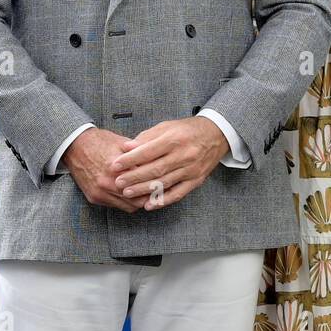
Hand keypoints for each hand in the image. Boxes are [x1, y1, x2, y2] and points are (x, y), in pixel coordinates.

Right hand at [62, 127, 151, 212]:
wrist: (74, 146)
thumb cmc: (99, 141)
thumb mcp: (121, 142)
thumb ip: (138, 152)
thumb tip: (156, 158)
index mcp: (116, 168)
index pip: (142, 185)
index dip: (155, 186)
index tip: (162, 183)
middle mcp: (107, 183)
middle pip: (137, 200)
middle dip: (149, 196)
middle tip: (158, 192)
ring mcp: (100, 192)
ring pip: (128, 206)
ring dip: (138, 201)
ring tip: (147, 195)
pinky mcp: (94, 198)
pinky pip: (115, 206)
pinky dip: (125, 202)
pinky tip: (131, 195)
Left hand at [110, 116, 229, 210]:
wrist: (215, 135)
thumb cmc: (187, 130)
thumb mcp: (166, 126)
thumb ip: (146, 137)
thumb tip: (126, 147)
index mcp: (174, 138)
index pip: (148, 151)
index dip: (130, 159)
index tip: (115, 165)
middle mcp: (184, 154)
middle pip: (155, 169)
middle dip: (134, 177)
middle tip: (118, 183)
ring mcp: (191, 169)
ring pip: (164, 182)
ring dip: (144, 190)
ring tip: (128, 193)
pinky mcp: (196, 180)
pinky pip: (178, 193)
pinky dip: (163, 200)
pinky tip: (149, 204)